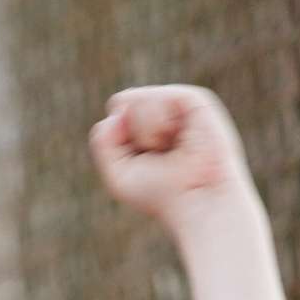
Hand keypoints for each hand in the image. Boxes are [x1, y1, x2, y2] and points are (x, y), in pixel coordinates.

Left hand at [90, 86, 253, 228]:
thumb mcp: (117, 173)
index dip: (118, 137)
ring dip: (147, 132)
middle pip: (122, 101)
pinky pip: (157, 98)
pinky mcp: (194, 99)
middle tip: (159, 154)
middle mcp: (163, 111)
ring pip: (137, 99)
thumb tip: (117, 112)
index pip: (115, 111)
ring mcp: (179, 103)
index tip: (142, 160)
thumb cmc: (161, 194)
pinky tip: (179, 138)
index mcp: (147, 125)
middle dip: (132, 134)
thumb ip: (102, 141)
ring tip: (172, 146)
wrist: (197, 201)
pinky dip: (159, 125)